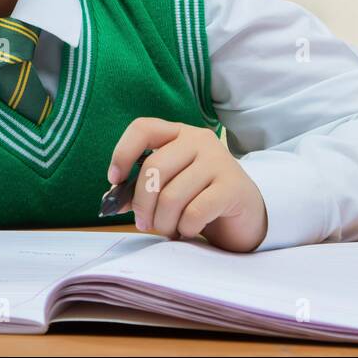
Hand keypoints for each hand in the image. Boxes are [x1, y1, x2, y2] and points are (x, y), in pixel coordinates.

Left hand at [108, 117, 267, 251]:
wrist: (244, 214)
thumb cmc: (199, 198)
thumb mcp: (169, 187)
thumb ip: (142, 189)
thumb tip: (113, 201)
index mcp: (179, 134)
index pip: (143, 128)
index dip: (122, 153)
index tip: (114, 179)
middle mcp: (199, 140)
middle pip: (153, 168)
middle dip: (142, 204)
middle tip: (144, 223)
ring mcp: (219, 161)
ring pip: (172, 196)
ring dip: (164, 222)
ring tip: (170, 230)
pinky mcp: (233, 186)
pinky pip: (194, 212)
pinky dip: (185, 228)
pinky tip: (190, 229)